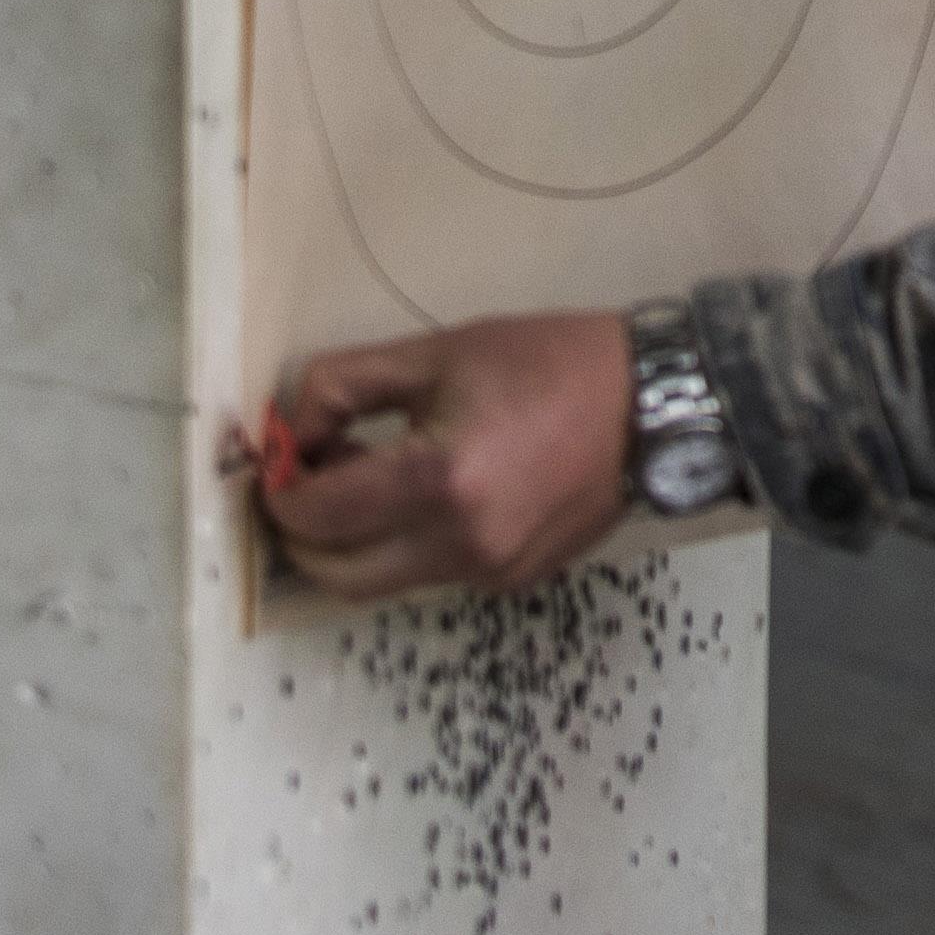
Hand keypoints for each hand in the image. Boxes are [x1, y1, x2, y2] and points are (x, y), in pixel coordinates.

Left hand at [230, 311, 633, 602]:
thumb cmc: (549, 363)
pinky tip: (428, 492)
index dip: (279, 491)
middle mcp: (461, 544)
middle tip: (306, 480)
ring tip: (370, 476)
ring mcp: (489, 572)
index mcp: (440, 479)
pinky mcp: (511, 581)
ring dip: (352, 543)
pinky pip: (430, 574)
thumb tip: (290, 430)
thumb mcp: (437, 352)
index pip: (317, 517)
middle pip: (335, 575)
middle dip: (302, 535)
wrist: (654, 405)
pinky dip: (406, 544)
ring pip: (380, 582)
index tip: (281, 457)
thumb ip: (344, 385)